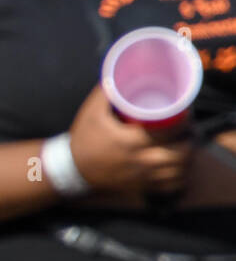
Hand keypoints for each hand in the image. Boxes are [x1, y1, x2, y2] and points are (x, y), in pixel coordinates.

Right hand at [67, 84, 193, 196]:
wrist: (73, 169)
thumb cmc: (83, 139)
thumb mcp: (91, 113)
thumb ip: (106, 93)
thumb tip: (119, 74)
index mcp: (131, 141)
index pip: (171, 132)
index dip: (184, 123)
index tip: (184, 114)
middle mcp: (141, 161)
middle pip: (181, 153)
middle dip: (189, 141)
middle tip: (186, 130)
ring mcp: (144, 176)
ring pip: (180, 171)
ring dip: (188, 158)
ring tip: (184, 146)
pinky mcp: (143, 186)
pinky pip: (172, 185)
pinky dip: (181, 176)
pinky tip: (179, 167)